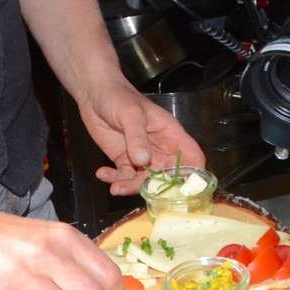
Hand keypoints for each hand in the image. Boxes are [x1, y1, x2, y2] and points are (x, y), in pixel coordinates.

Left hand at [75, 79, 205, 195]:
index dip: (194, 173)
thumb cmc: (119, 97)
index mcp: (170, 134)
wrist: (95, 94)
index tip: (187, 189)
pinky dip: (115, 180)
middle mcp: (160, 149)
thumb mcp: (131, 114)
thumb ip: (137, 136)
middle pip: (169, 175)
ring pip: (145, 181)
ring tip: (116, 187)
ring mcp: (141, 156)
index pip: (191, 156)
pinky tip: (103, 173)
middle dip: (159, 188)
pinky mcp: (124, 160)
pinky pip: (124, 177)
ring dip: (131, 187)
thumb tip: (142, 159)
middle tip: (145, 195)